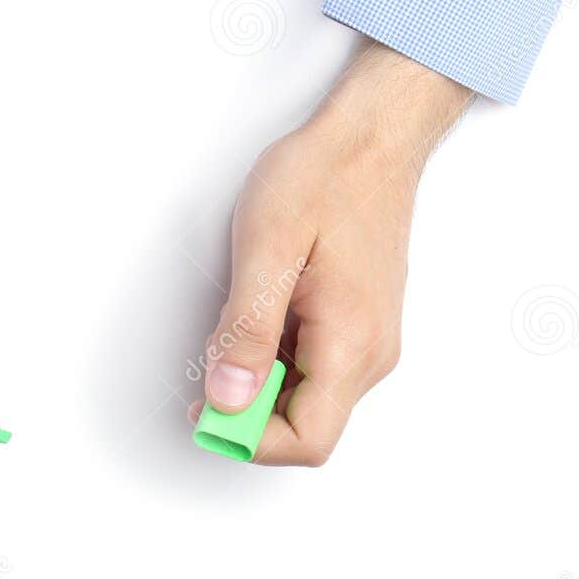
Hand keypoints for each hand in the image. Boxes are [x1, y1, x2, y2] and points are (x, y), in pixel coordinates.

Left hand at [190, 42, 471, 465]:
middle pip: (306, 425)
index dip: (249, 437)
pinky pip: (314, 367)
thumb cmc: (322, 179)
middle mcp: (372, 355)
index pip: (308, 440)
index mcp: (352, 343)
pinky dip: (276, 355)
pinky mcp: (360, 327)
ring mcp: (371, 342)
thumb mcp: (266, 249)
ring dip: (260, 376)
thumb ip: (246, 331)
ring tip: (240, 312)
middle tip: (214, 349)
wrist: (370, 137)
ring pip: (307, 398)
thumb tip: (227, 399)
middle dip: (250, 405)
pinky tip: (261, 307)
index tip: (207, 403)